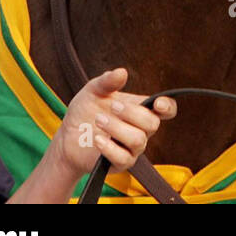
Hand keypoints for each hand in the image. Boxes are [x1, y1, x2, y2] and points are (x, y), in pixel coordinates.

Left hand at [52, 67, 176, 177]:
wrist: (67, 137)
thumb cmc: (86, 111)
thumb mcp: (93, 91)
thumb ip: (108, 81)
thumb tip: (122, 72)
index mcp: (141, 110)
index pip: (167, 110)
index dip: (168, 107)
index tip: (158, 103)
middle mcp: (141, 129)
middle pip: (152, 123)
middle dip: (132, 113)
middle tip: (112, 106)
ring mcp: (132, 148)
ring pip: (138, 140)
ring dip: (118, 129)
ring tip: (98, 120)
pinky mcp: (120, 163)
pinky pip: (123, 158)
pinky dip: (110, 148)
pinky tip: (97, 139)